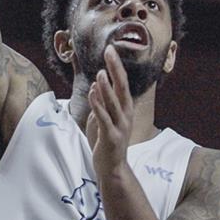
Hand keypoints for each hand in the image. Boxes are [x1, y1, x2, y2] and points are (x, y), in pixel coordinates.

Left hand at [84, 45, 132, 178]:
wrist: (112, 169)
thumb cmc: (107, 143)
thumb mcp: (104, 120)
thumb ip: (101, 105)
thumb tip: (96, 89)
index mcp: (125, 110)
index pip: (122, 83)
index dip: (117, 67)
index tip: (111, 50)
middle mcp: (126, 115)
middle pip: (122, 88)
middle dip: (116, 69)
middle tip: (110, 51)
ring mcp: (120, 126)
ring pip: (114, 103)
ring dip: (107, 87)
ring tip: (101, 72)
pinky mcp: (111, 137)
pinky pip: (104, 118)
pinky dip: (98, 105)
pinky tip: (93, 93)